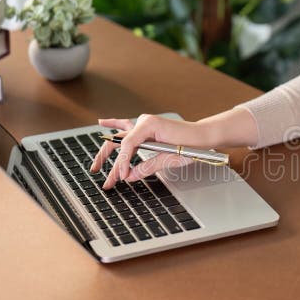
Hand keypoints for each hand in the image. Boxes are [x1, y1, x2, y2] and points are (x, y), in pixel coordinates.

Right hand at [90, 115, 205, 188]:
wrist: (203, 136)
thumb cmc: (192, 145)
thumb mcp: (170, 159)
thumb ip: (148, 167)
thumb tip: (130, 176)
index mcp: (149, 125)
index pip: (127, 145)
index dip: (123, 163)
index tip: (122, 177)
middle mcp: (145, 122)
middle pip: (119, 142)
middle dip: (108, 161)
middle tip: (102, 177)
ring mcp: (145, 124)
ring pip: (121, 138)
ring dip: (108, 152)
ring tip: (96, 165)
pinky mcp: (148, 129)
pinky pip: (128, 128)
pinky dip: (115, 125)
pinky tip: (102, 122)